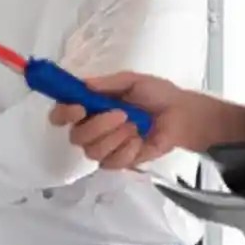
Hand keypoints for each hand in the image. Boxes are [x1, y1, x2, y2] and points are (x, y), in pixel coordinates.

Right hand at [48, 72, 199, 169]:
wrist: (182, 114)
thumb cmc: (156, 94)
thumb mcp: (132, 81)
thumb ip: (107, 84)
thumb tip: (83, 84)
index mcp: (91, 107)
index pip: (62, 114)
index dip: (63, 114)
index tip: (79, 108)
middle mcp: (93, 129)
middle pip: (76, 137)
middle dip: (98, 126)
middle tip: (122, 114)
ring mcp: (106, 147)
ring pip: (92, 152)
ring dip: (115, 138)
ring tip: (135, 126)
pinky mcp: (121, 162)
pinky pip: (112, 163)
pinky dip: (127, 151)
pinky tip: (140, 141)